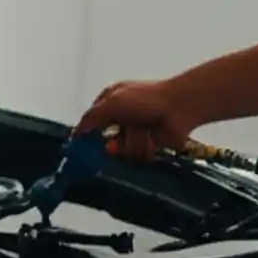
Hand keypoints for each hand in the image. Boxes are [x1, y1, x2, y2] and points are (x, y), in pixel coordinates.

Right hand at [73, 79, 201, 162]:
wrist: (180, 108)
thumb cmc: (146, 99)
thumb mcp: (112, 102)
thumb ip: (91, 118)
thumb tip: (77, 134)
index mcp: (111, 101)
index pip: (90, 122)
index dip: (86, 136)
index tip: (81, 150)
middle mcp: (121, 117)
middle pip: (105, 141)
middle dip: (112, 143)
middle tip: (116, 144)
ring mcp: (135, 133)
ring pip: (122, 151)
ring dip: (132, 143)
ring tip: (144, 132)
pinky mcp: (148, 147)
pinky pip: (137, 158)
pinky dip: (144, 150)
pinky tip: (152, 140)